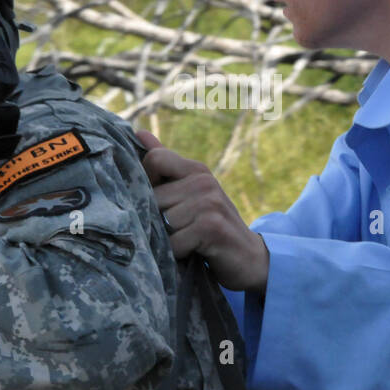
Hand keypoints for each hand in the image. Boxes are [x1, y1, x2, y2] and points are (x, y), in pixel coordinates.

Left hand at [135, 129, 268, 293]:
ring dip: (168, 239)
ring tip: (187, 241)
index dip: (145, 182)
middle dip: (157, 220)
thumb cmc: (212, 226)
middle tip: (178, 231)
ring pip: (161, 222)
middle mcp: (204, 181)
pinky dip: (178, 254)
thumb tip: (139, 132)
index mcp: (196, 170)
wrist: (250, 258)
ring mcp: (209, 202)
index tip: (159, 201)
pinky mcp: (212, 227)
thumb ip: (165, 165)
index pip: (154, 159)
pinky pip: (174, 243)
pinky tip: (194, 252)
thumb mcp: (191, 193)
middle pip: (152, 197)